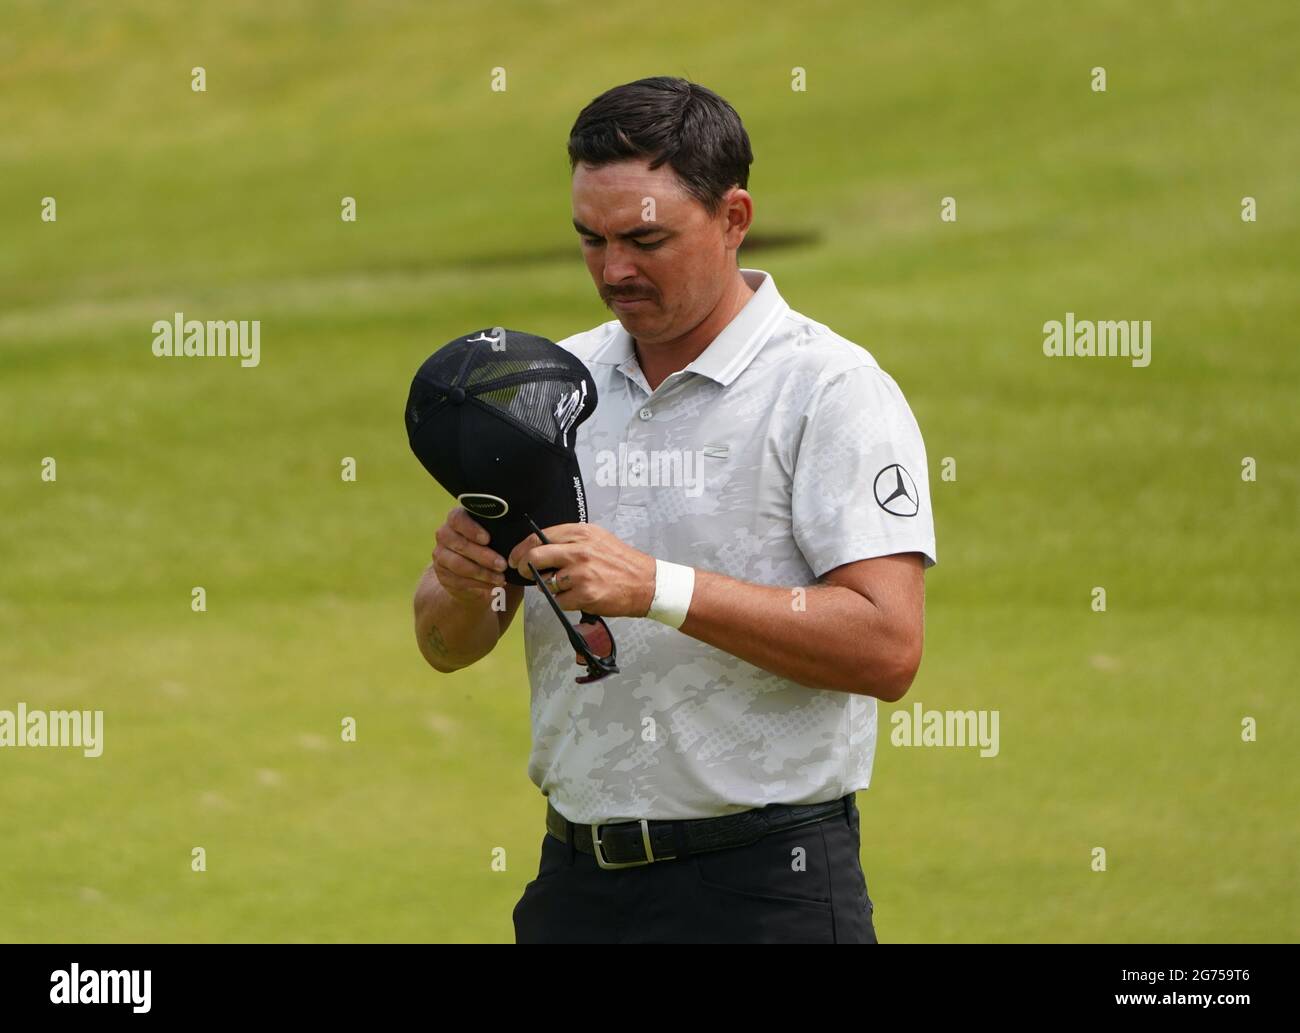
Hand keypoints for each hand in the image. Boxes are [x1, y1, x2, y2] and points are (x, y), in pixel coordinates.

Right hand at [432, 507, 509, 605]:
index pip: (457, 518)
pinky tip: (491, 586)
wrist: (474, 573)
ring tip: (500, 578)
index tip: (488, 539)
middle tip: (503, 565)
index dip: (471, 528)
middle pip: (460, 544)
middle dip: (483, 556)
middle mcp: (444, 534)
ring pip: (459, 564)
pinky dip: (477, 584)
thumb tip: (529, 535)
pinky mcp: (442, 574)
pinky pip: (458, 580)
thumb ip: (504, 531)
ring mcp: (440, 555)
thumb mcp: (497, 537)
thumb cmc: (492, 548)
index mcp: (457, 519)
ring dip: (482, 573)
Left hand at [507, 523, 655, 618]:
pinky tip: (579, 597)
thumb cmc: (621, 561)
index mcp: (580, 533)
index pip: (538, 537)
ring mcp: (580, 573)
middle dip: (524, 567)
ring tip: (568, 587)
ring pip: (546, 583)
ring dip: (551, 588)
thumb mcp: (597, 539)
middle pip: (534, 557)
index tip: (516, 558)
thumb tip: (539, 548)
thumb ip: (570, 540)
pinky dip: (565, 602)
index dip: (521, 550)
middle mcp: (578, 550)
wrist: (646, 583)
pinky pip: (559, 601)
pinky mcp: (584, 594)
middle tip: (526, 573)